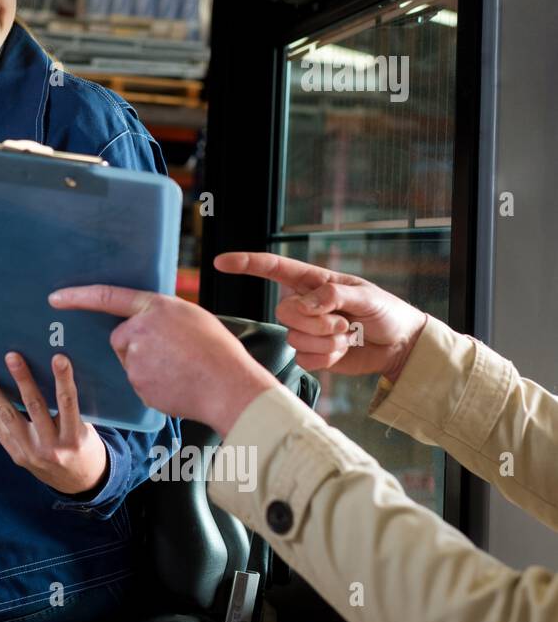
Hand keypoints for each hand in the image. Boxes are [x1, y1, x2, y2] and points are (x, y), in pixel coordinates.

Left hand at [0, 353, 108, 496]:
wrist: (77, 483)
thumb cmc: (84, 447)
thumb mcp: (86, 429)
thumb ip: (69, 408)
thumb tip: (51, 372)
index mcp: (73, 438)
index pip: (68, 404)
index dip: (63, 380)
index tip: (58, 358)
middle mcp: (51, 447)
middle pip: (34, 407)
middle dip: (22, 379)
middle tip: (12, 356)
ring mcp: (30, 452)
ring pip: (8, 417)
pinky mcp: (16, 454)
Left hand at [49, 286, 279, 436]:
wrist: (231, 387)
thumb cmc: (219, 352)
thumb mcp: (193, 318)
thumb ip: (163, 316)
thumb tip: (147, 322)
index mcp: (155, 307)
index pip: (107, 296)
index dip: (78, 297)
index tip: (55, 298)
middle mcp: (140, 329)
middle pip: (121, 338)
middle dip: (135, 347)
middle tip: (172, 356)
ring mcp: (136, 358)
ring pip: (131, 363)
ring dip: (148, 368)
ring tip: (181, 370)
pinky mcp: (137, 384)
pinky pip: (139, 384)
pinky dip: (154, 386)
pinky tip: (177, 385)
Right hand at [214, 252, 427, 380]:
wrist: (399, 345)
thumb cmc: (386, 312)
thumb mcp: (366, 296)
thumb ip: (333, 296)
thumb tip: (306, 305)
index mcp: (313, 282)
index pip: (273, 269)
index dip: (246, 264)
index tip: (221, 262)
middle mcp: (305, 305)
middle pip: (284, 312)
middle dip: (316, 322)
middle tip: (344, 323)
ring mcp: (306, 330)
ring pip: (295, 339)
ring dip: (328, 341)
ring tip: (349, 336)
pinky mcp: (311, 354)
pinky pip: (305, 359)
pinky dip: (329, 358)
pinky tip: (344, 350)